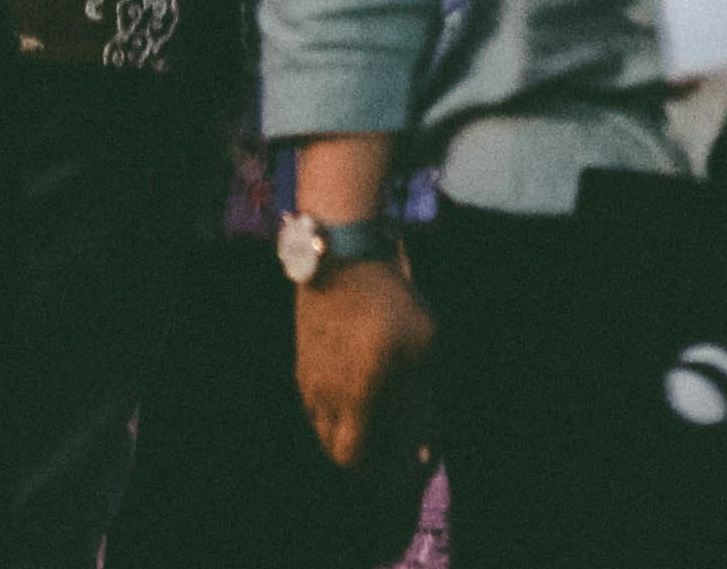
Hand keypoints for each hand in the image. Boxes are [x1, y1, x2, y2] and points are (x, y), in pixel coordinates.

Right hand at [294, 257, 434, 473]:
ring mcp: (309, 377)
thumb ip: (421, 396)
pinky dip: (333, 407)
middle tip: (387, 445)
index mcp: (355, 398)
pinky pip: (315, 400)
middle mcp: (325, 395)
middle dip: (360, 456)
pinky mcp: (303, 357)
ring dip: (345, 431)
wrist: (341, 256)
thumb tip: (424, 438)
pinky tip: (355, 387)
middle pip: (334, 448)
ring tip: (372, 416)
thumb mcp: (422, 345)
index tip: (396, 465)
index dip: (373, 471)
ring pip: (322, 424)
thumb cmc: (389, 300)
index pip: (353, 458)